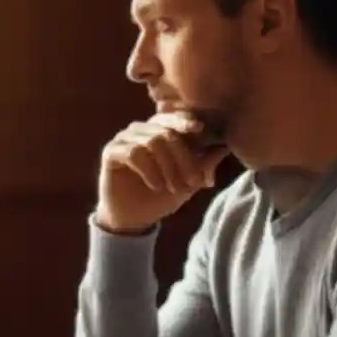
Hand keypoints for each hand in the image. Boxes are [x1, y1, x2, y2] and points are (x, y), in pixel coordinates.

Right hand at [96, 112, 229, 232]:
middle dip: (183, 159)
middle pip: (166, 131)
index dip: (186, 121)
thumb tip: (226, 146)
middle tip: (193, 183)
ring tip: (173, 188)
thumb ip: (204, 164)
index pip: (174, 118)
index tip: (199, 129)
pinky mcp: (111, 152)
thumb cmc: (161, 196)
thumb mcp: (188, 182)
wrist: (134, 218)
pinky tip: (156, 186)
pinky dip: (149, 170)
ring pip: (152, 141)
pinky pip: (134, 152)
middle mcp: (141, 130)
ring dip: (168, 167)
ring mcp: (124, 139)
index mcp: (159, 131)